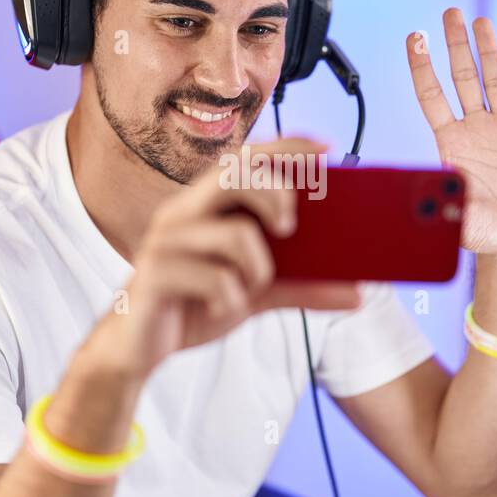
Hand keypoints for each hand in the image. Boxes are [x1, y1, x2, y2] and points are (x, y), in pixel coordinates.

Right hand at [86, 137, 362, 381]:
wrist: (138, 349)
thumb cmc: (194, 305)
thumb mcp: (255, 294)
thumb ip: (302, 288)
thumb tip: (359, 294)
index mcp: (204, 205)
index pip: (246, 158)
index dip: (285, 147)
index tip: (326, 147)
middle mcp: (182, 212)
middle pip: (235, 175)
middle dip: (276, 195)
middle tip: (289, 229)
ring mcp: (165, 241)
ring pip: (234, 235)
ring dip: (258, 269)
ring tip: (249, 288)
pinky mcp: (155, 275)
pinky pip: (215, 280)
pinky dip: (230, 300)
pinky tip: (217, 309)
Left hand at [405, 8, 496, 257]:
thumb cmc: (480, 230)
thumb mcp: (454, 217)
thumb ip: (444, 203)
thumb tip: (428, 193)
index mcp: (451, 142)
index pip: (432, 96)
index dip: (422, 67)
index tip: (414, 37)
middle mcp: (476, 128)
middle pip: (464, 78)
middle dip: (456, 45)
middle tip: (450, 13)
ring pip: (496, 81)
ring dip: (489, 51)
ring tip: (481, 22)